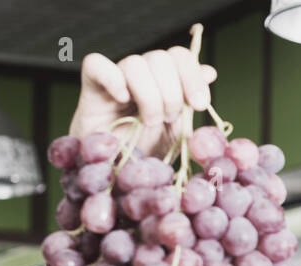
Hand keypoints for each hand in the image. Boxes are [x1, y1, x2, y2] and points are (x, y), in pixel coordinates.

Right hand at [68, 48, 216, 157]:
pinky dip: (112, 78)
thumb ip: (192, 102)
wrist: (121, 175)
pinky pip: (96, 64)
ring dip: (149, 96)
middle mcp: (141, 75)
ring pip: (135, 63)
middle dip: (171, 93)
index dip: (192, 76)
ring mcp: (116, 79)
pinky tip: (122, 99)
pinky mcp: (91, 88)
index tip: (199, 104)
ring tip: (148, 122)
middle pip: (160, 58)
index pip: (179, 56)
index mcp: (163, 80)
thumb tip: (209, 71)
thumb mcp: (179, 131)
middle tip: (168, 119)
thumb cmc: (148, 152)